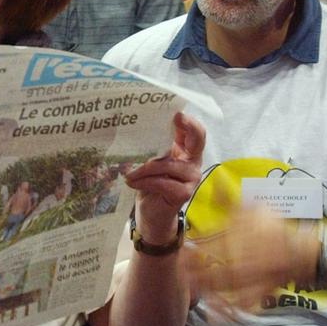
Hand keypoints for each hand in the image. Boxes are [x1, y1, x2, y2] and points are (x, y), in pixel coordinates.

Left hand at [123, 112, 203, 244]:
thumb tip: (139, 125)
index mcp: (186, 150)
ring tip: (128, 172)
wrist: (151, 212)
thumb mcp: (152, 161)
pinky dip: (144, 181)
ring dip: (144, 168)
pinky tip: (131, 182)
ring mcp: (192, 178)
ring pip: (168, 164)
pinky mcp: (184, 193)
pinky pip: (162, 182)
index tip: (178, 114)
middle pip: (198, 141)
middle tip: (176, 118)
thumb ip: (153, 146)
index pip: (196, 132)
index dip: (190, 122)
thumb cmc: (151, 183)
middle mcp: (193, 162)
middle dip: (188, 127)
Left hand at [186, 203, 315, 314]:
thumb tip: (215, 182)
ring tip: (191, 291)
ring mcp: (250, 277)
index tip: (179, 252)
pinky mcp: (259, 291)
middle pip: (212, 267)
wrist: (302, 250)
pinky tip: (215, 315)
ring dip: (206, 290)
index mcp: (236, 239)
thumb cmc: (275, 228)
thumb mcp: (253, 209)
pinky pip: (242, 303)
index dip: (192, 249)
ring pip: (224, 287)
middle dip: (194, 272)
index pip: (209, 244)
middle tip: (180, 273)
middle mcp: (240, 259)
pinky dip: (229, 310)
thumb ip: (230, 200)